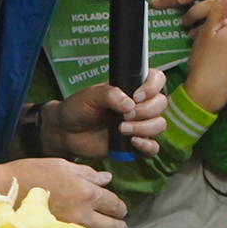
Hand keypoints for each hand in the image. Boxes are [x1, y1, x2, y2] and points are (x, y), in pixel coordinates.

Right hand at [0, 158, 127, 227]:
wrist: (6, 193)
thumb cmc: (33, 173)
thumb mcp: (62, 165)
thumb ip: (88, 173)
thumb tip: (107, 179)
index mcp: (86, 192)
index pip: (114, 203)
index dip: (120, 207)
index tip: (121, 209)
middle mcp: (83, 213)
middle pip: (113, 226)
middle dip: (119, 225)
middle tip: (121, 225)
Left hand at [49, 70, 170, 159]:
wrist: (66, 132)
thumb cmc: (77, 108)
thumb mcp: (89, 96)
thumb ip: (109, 95)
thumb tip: (129, 104)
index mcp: (132, 88)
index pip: (156, 79)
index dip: (152, 86)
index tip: (136, 95)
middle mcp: (139, 105)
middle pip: (161, 104)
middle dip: (146, 110)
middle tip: (125, 115)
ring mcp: (139, 125)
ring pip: (159, 125)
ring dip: (144, 127)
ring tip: (121, 129)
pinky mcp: (134, 145)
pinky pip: (153, 148)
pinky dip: (147, 145)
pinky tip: (132, 142)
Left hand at [153, 0, 226, 34]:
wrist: (220, 37)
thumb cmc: (204, 17)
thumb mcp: (191, 6)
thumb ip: (175, 2)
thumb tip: (154, 3)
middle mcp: (226, 4)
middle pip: (213, 0)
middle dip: (195, 10)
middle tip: (185, 18)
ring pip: (216, 16)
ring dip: (199, 22)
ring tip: (190, 27)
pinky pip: (218, 31)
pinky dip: (203, 33)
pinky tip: (196, 35)